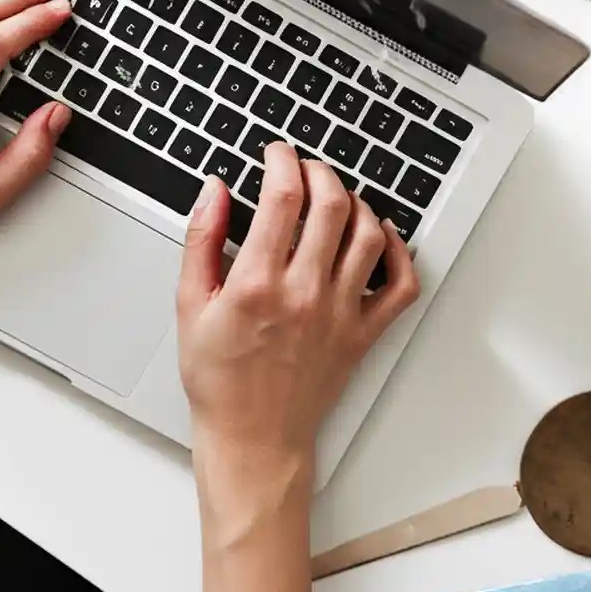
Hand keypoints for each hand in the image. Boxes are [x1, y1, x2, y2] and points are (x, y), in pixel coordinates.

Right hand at [176, 142, 419, 591]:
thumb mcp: (189, 305)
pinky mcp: (364, 333)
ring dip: (357, 204)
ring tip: (338, 198)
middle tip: (306, 168)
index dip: (284, 161)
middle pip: (332, 205)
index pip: (284, 197)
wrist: (253, 437)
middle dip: (320, 172)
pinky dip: (400, 252)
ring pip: (369, 235)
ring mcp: (341, 312)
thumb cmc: (220, 379)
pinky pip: (401, 284)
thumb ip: (201, 240)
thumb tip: (216, 189)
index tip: (278, 154)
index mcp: (257, 283)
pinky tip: (384, 236)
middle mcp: (306, 292)